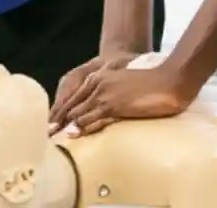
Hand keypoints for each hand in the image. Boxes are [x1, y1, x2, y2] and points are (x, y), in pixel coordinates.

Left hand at [53, 60, 198, 136]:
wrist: (170, 78)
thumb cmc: (151, 84)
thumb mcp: (124, 85)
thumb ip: (111, 94)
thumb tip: (104, 110)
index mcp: (99, 78)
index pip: (73, 97)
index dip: (60, 111)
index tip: (51, 123)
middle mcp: (97, 84)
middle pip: (71, 105)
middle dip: (58, 120)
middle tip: (46, 133)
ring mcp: (105, 94)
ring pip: (79, 112)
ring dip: (65, 126)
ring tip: (54, 138)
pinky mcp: (115, 105)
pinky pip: (94, 118)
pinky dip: (82, 127)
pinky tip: (74, 135)